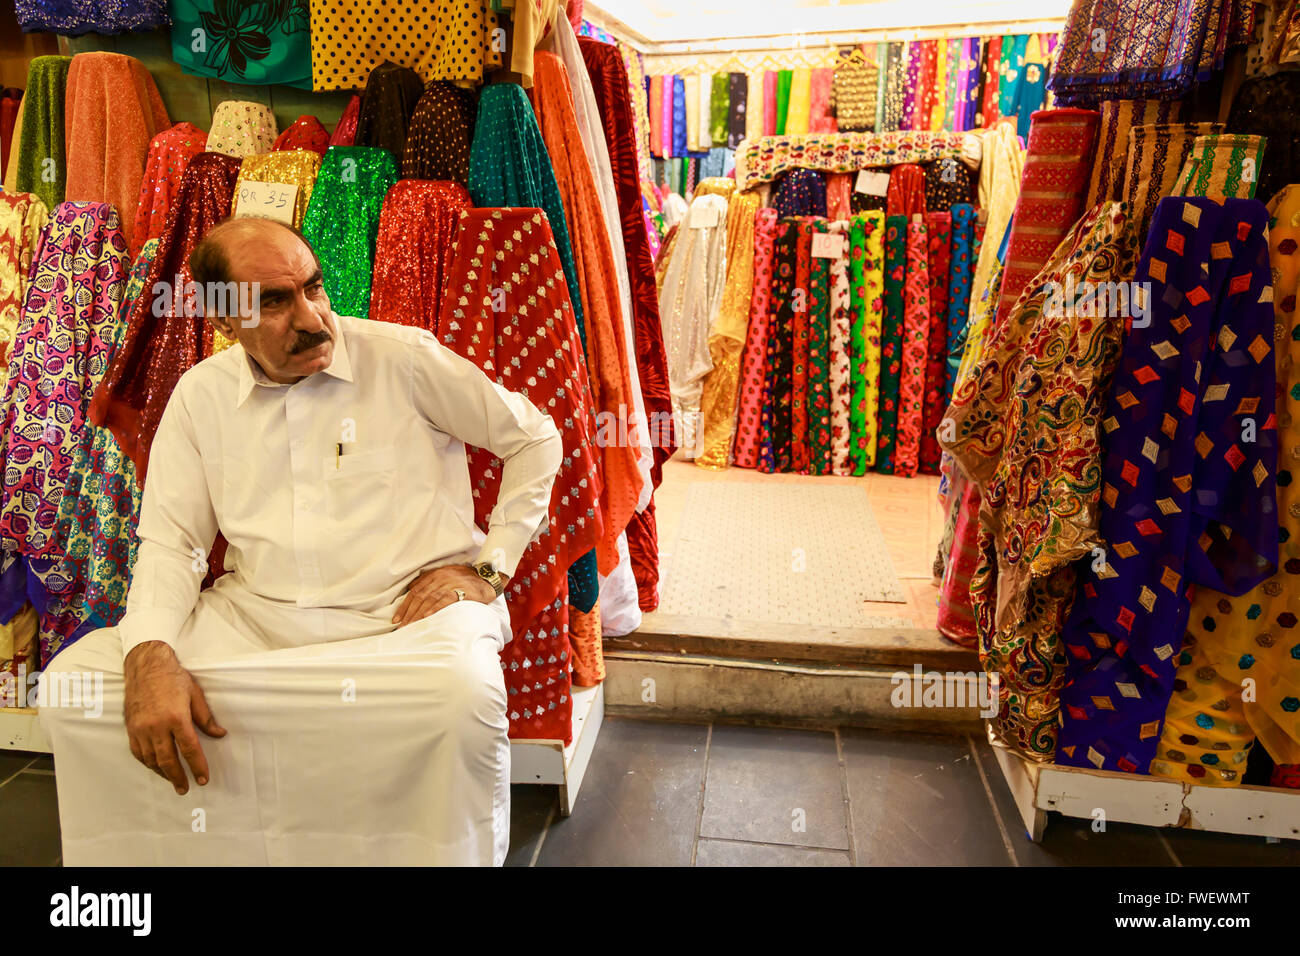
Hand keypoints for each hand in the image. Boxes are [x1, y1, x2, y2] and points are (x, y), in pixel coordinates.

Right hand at [123, 641, 225, 795]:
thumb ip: (206, 718)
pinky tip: (156, 767)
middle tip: (186, 788)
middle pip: (168, 760)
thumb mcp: (195, 694)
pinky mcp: (131, 728)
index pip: (189, 749)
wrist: (146, 666)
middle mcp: (157, 726)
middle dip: (178, 777)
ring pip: (151, 759)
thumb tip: (219, 734)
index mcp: (176, 718)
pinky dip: (148, 763)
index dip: (197, 766)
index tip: (203, 779)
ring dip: (163, 773)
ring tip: (173, 781)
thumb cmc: (173, 677)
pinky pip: (138, 752)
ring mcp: (141, 729)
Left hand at [393, 564, 495, 624]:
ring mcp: (449, 584)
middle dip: (408, 613)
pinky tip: (427, 618)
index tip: (397, 619)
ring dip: (418, 615)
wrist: (487, 577)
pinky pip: (443, 601)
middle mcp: (439, 578)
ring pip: (428, 600)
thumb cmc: (467, 579)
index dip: (404, 606)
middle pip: (419, 597)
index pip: (415, 592)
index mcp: (434, 575)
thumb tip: (414, 590)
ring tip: (410, 627)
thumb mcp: (446, 575)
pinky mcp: (460, 590)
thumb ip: (431, 582)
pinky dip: (434, 610)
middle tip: (400, 627)